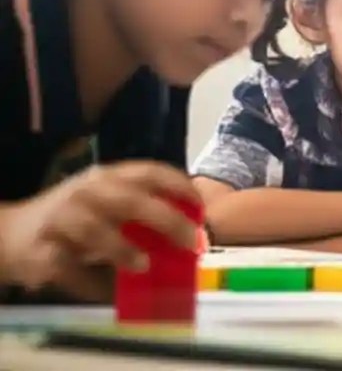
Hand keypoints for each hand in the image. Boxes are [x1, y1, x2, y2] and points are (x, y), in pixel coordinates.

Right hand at [0, 161, 199, 301]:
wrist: (9, 234)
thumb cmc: (72, 218)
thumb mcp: (105, 203)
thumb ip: (141, 210)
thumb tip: (190, 231)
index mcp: (106, 176)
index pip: (149, 171)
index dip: (179, 186)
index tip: (201, 207)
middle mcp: (85, 192)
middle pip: (130, 201)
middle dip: (167, 221)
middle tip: (191, 243)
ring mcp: (61, 219)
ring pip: (94, 230)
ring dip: (123, 250)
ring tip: (144, 266)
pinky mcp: (42, 250)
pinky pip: (70, 267)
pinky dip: (92, 283)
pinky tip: (109, 293)